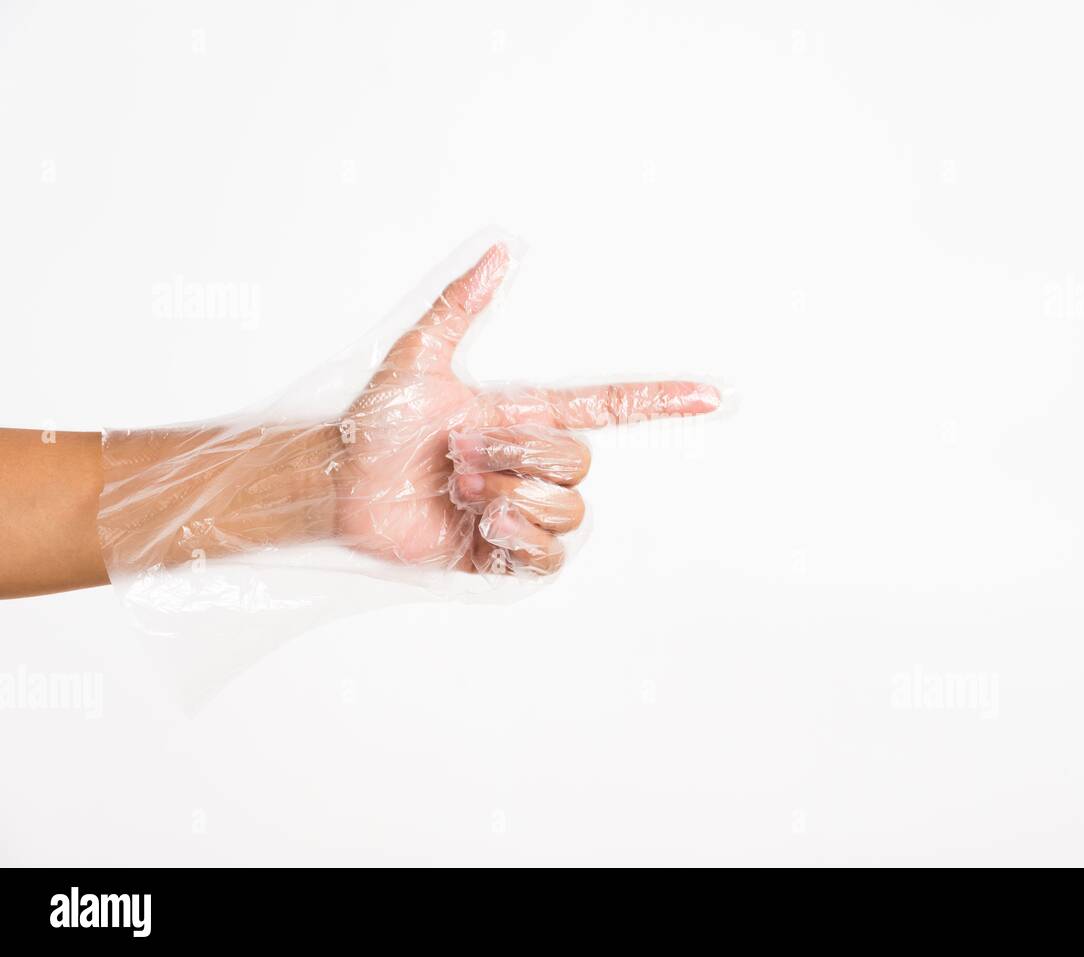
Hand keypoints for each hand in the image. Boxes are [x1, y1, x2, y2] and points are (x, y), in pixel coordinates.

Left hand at [332, 244, 719, 575]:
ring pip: (568, 510)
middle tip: (461, 455)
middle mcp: (533, 464)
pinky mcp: (505, 552)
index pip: (608, 408)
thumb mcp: (416, 358)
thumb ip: (458, 305)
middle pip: (579, 463)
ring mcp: (523, 509)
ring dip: (511, 499)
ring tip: (463, 490)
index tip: (710, 395)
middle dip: (519, 457)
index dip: (659, 400)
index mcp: (526, 418)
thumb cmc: (375, 425)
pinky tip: (481, 526)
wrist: (341, 488)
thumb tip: (497, 252)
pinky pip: (547, 556)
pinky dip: (518, 540)